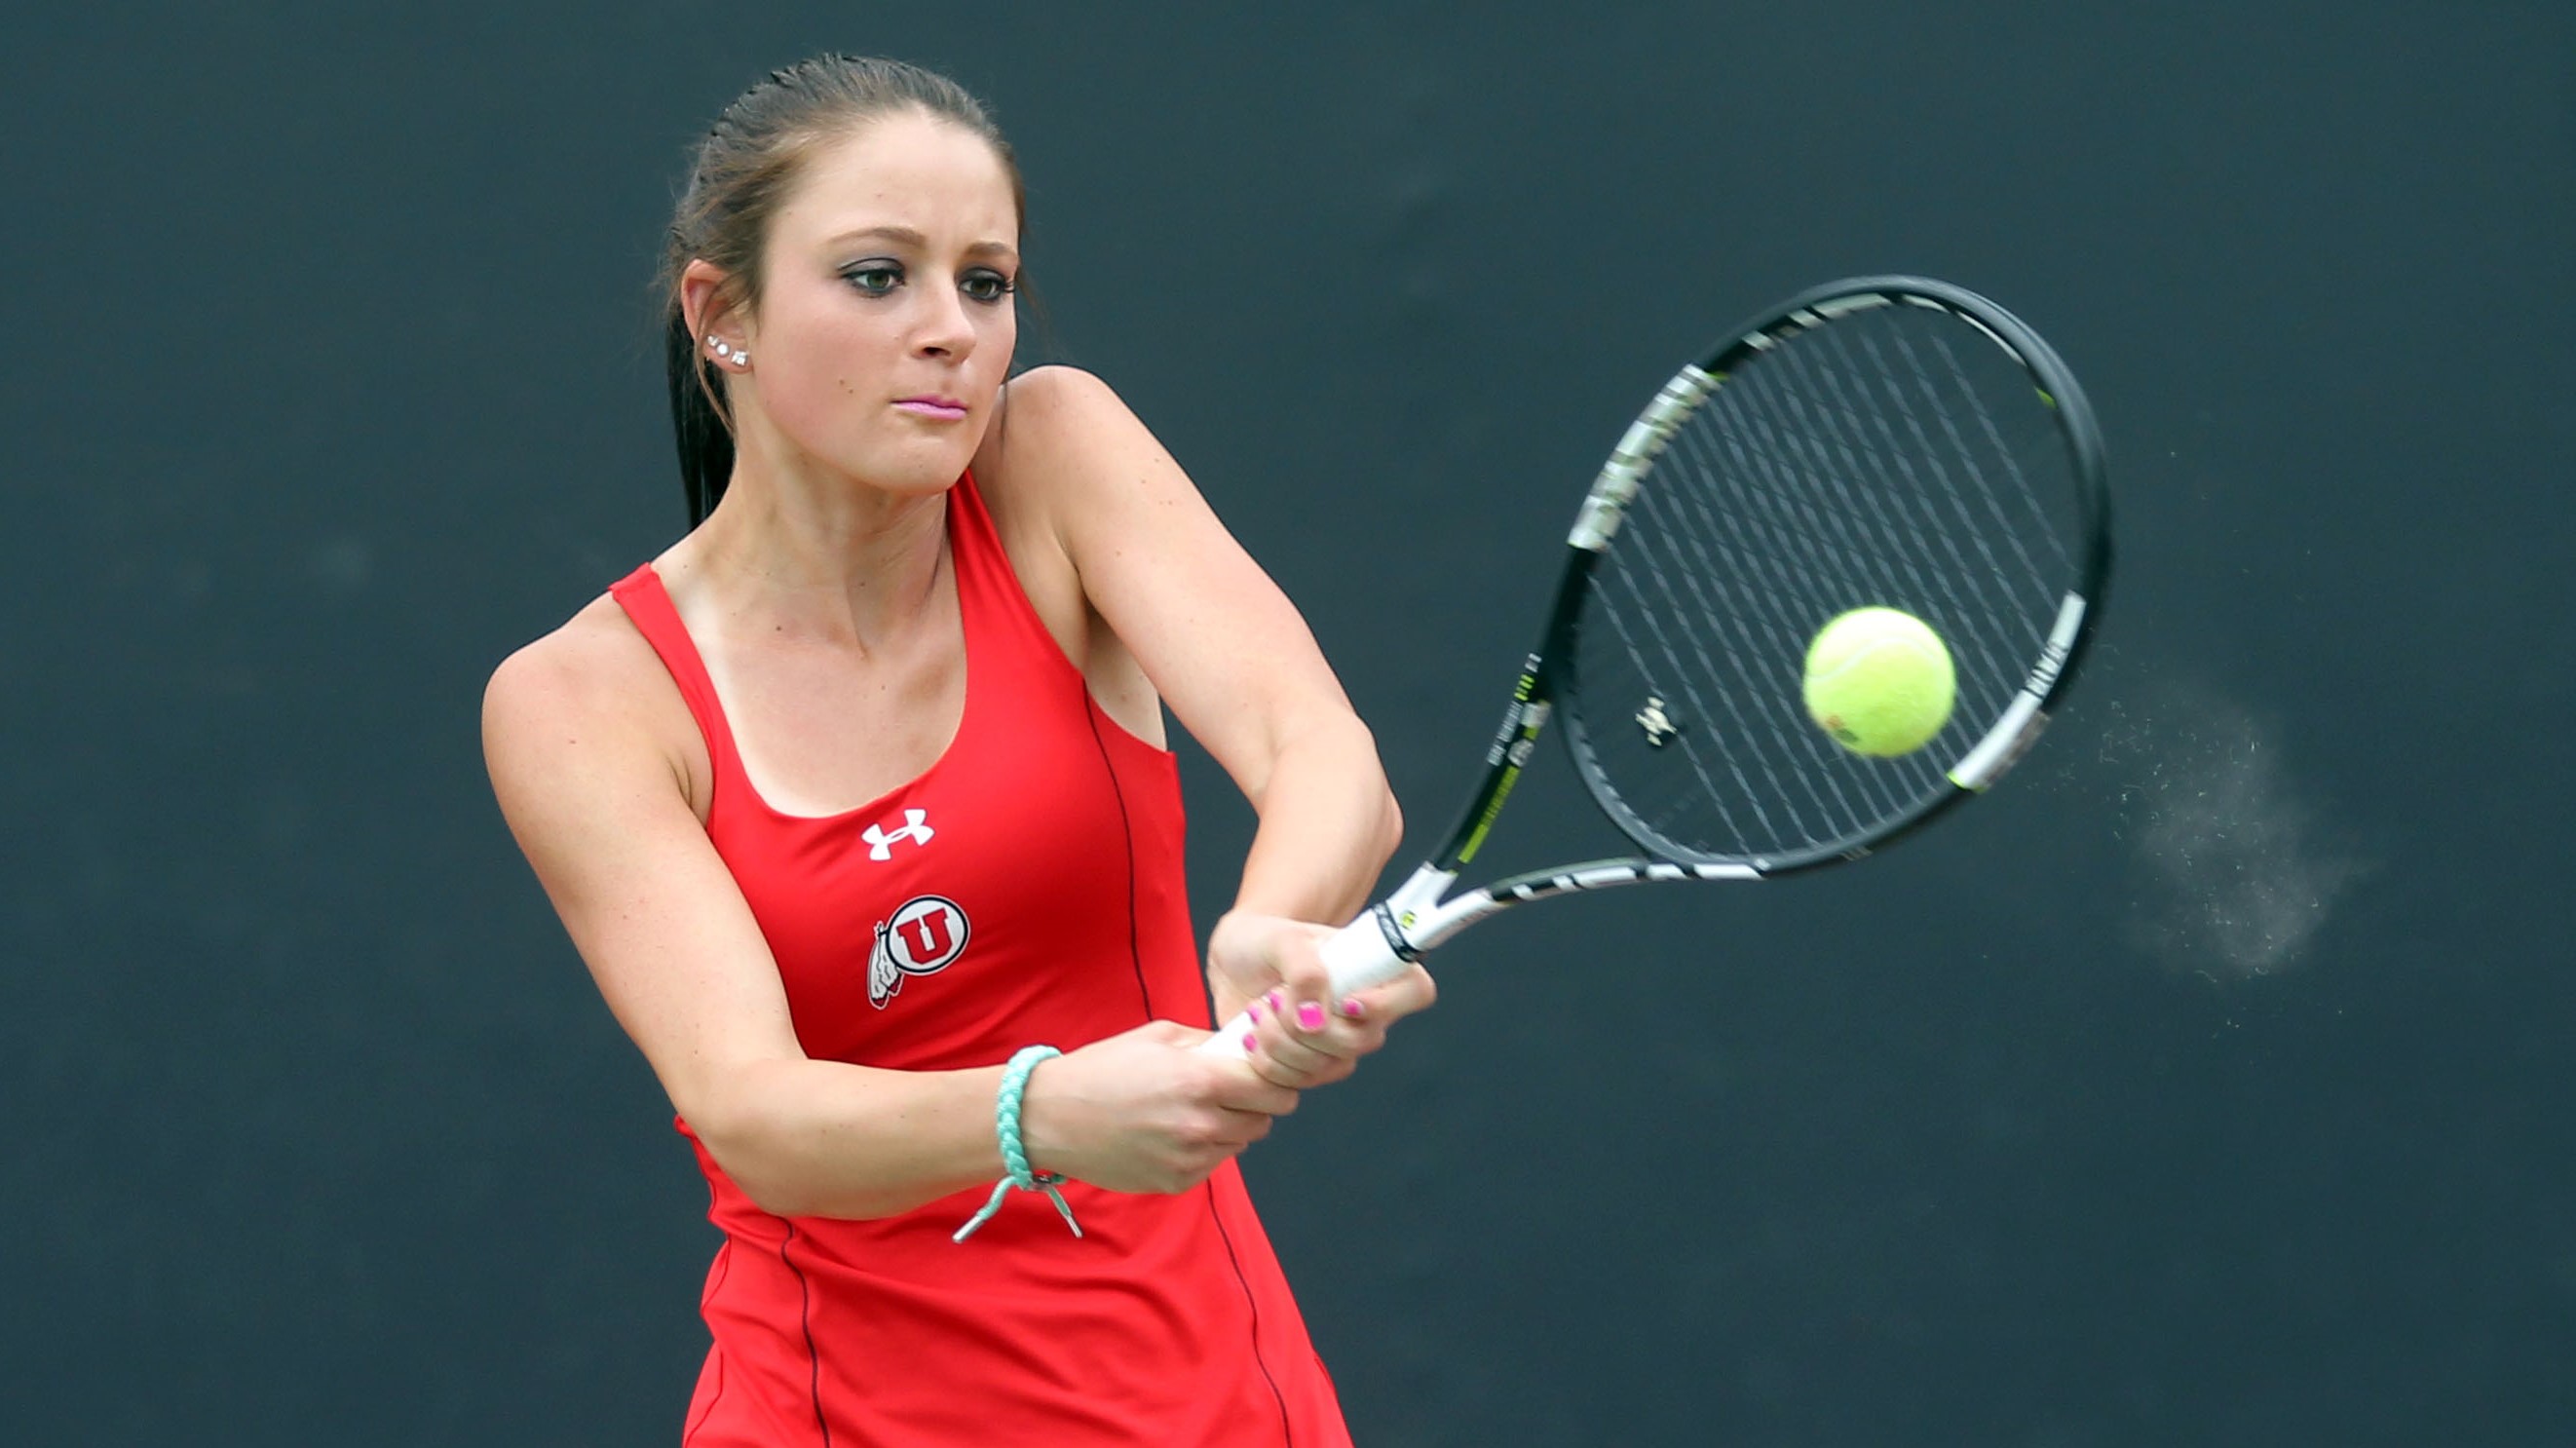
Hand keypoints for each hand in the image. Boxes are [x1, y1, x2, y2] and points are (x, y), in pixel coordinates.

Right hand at [1014, 1021, 1300, 1193]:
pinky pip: (1213, 1163)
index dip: (1276, 1081)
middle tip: (1230, 1091)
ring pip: (1240, 1143)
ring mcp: (1190, 1158)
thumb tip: (1244, 1048)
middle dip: (1256, 1104)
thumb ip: (1208, 1043)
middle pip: (1265, 1120)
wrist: (1050, 1118)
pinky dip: (1206, 1149)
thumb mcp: (1158, 1037)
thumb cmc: (1102, 1069)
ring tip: (1194, 1110)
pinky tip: (1173, 1132)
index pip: (1274, 1089)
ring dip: (1231, 1127)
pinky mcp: (1177, 1182)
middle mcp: (1201, 1124)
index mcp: (1200, 1081)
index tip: (1268, 1075)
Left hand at [1207, 909, 1437, 1089]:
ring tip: (1257, 1009)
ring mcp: (1339, 1046)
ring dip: (1280, 1042)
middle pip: (1361, 1041)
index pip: (1416, 990)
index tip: (1346, 1001)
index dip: (1388, 1003)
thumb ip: (1304, 970)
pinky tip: (1250, 1037)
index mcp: (1375, 970)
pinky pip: (1297, 1084)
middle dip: (1309, 1027)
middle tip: (1274, 997)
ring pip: (1326, 1067)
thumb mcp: (1281, 940)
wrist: (1233, 964)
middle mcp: (1367, 1014)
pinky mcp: (1309, 1069)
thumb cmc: (1266, 942)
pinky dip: (1267, 1063)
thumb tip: (1314, 1017)